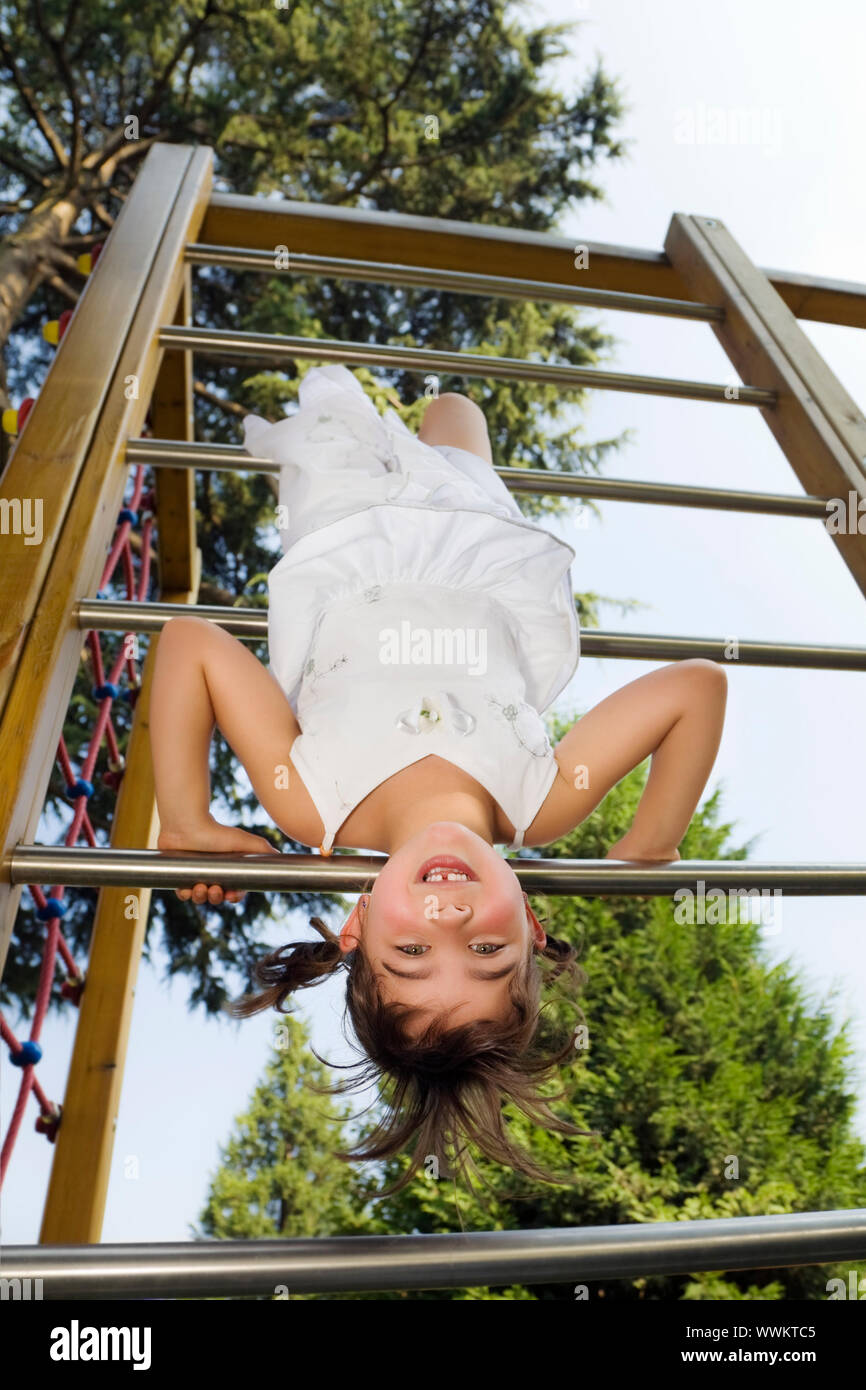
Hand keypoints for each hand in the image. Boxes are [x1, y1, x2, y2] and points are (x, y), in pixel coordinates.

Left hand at [157, 819, 280, 903]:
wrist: (189, 824)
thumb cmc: (217, 832)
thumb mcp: (245, 841)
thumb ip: (263, 849)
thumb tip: (281, 857)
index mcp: (228, 871)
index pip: (234, 892)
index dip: (234, 897)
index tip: (233, 895)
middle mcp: (212, 875)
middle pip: (216, 898)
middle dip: (216, 898)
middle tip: (215, 889)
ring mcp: (195, 877)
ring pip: (199, 898)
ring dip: (201, 898)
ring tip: (201, 887)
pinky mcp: (179, 877)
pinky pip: (182, 894)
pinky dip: (185, 894)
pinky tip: (188, 888)